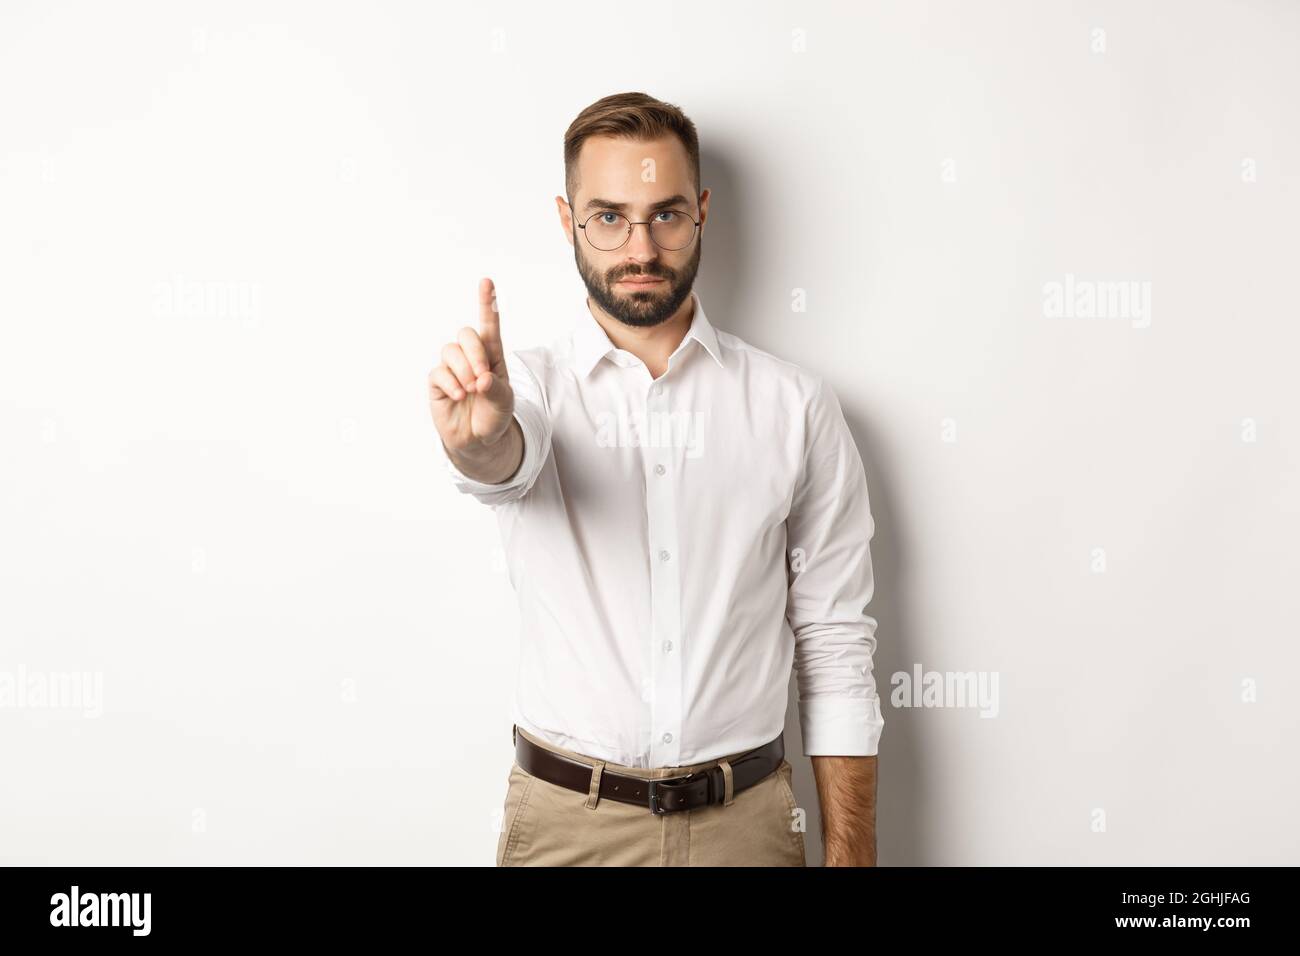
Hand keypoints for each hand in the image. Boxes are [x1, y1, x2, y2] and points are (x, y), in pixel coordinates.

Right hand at [429, 277, 514, 454]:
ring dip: (464, 371)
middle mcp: (470, 357)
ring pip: (450, 351)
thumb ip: (496, 389)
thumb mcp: (504, 404)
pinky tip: (459, 396)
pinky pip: (439, 372)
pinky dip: (451, 384)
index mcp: (492, 356)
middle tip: (483, 377)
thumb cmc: (494, 416)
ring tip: (472, 391)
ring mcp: (452, 368)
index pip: (489, 325)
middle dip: (475, 353)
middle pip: (466, 334)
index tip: (486, 282)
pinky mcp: (437, 382)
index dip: (487, 304)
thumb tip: (481, 378)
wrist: (478, 441)